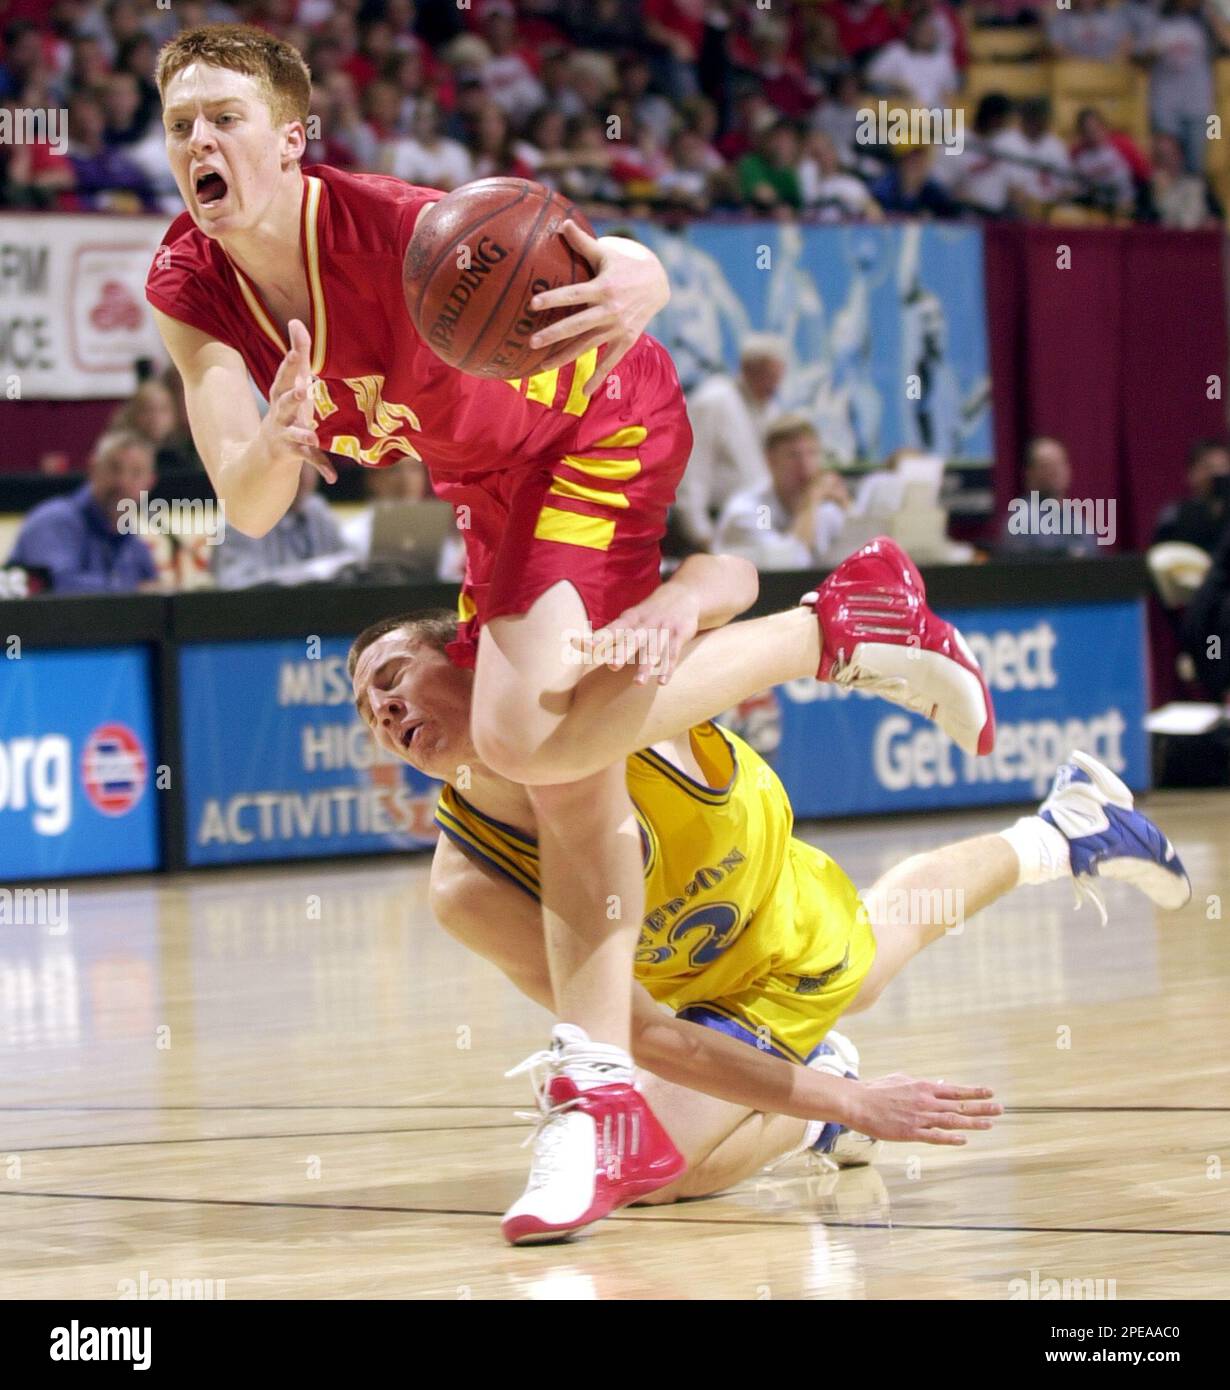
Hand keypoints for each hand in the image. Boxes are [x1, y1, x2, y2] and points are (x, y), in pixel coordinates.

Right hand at [260, 319, 336, 483]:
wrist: (264, 456)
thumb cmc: (287, 412)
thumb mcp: (293, 385)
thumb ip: (298, 356)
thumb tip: (297, 321)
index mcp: (282, 395)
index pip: (285, 375)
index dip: (291, 362)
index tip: (296, 346)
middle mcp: (280, 414)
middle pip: (285, 402)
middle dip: (293, 396)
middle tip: (303, 390)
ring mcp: (284, 436)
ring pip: (294, 434)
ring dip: (304, 434)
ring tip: (313, 436)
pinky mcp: (292, 455)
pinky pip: (309, 461)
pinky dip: (322, 468)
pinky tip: (333, 477)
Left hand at [527, 221, 669, 394]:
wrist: (658, 282)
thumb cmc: (625, 263)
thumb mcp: (606, 252)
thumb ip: (582, 242)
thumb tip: (561, 223)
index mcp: (603, 287)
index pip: (574, 294)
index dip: (554, 298)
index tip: (533, 303)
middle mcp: (610, 310)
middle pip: (577, 324)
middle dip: (554, 334)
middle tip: (531, 341)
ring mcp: (618, 327)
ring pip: (588, 344)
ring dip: (565, 356)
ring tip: (542, 366)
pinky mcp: (626, 339)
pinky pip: (610, 361)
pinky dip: (599, 376)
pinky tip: (584, 392)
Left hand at [572, 586, 701, 685]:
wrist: (685, 593)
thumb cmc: (649, 612)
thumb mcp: (630, 617)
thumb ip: (609, 633)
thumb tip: (578, 643)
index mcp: (630, 619)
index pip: (611, 630)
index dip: (598, 638)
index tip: (584, 645)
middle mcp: (645, 624)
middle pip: (633, 639)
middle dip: (623, 652)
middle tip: (613, 665)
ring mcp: (663, 630)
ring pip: (653, 649)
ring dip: (646, 666)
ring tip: (638, 683)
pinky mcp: (679, 635)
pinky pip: (673, 654)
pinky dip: (668, 668)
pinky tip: (662, 682)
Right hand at [845, 1072, 1001, 1145]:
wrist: (858, 1102)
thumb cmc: (877, 1090)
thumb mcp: (901, 1080)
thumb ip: (921, 1084)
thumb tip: (937, 1084)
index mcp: (923, 1087)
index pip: (954, 1090)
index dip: (973, 1092)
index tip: (990, 1093)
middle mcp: (925, 1102)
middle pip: (958, 1105)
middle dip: (981, 1107)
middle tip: (1000, 1109)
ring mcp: (919, 1118)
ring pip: (951, 1120)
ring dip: (972, 1122)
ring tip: (989, 1124)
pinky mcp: (910, 1132)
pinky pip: (934, 1136)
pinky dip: (950, 1137)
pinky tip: (964, 1139)